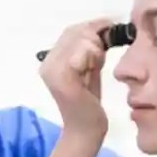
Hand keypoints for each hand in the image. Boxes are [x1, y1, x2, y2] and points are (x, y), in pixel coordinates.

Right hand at [40, 19, 111, 138]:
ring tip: (96, 65)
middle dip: (95, 37)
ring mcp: (52, 70)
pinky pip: (81, 53)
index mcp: (49, 60)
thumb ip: (91, 50)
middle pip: (74, 32)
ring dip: (95, 49)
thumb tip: (103, 27)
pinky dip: (93, 57)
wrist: (86, 130)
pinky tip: (94, 68)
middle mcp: (46, 63)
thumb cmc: (89, 103)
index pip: (71, 31)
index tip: (109, 30)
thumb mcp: (89, 69)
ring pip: (80, 40)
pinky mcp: (62, 79)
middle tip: (103, 54)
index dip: (92, 26)